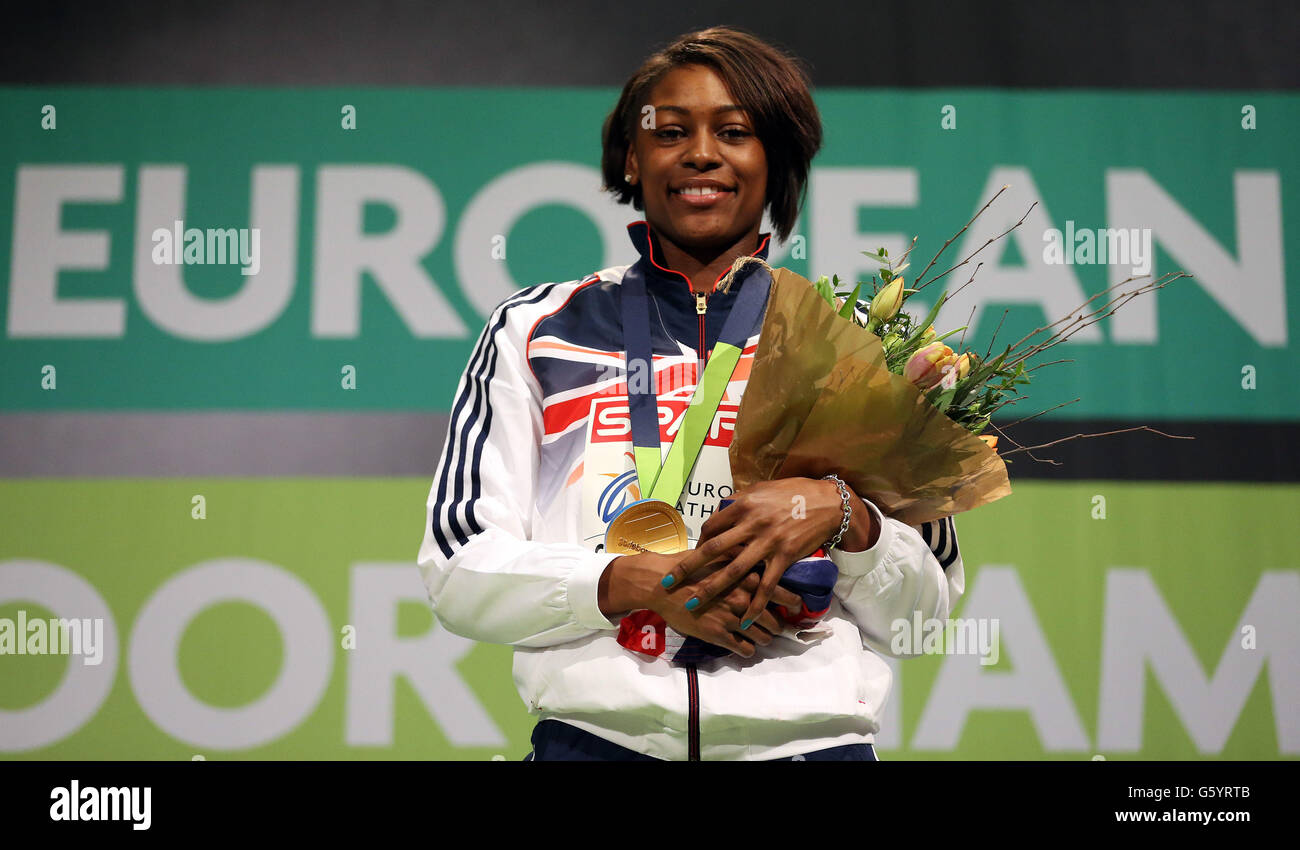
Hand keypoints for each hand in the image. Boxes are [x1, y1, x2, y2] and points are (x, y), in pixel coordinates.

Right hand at [600, 550, 803, 657]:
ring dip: (766, 639)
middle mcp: (743, 597)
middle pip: (775, 619)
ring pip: (762, 636)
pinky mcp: (718, 634)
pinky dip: (748, 650)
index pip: (779, 591)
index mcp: (745, 575)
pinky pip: (744, 648)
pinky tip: (746, 647)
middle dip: (780, 625)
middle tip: (782, 627)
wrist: (662, 584)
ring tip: (765, 638)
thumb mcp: (719, 551)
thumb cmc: (689, 566)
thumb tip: (758, 550)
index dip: (792, 601)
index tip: (796, 606)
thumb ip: (741, 553)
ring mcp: (731, 617)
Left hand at [658, 477, 871, 628]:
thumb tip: (722, 508)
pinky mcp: (784, 557)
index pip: (711, 528)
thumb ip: (740, 501)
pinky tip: (745, 620)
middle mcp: (751, 524)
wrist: (828, 502)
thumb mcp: (762, 489)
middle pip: (712, 550)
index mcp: (743, 505)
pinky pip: (766, 586)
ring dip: (710, 590)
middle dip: (688, 568)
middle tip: (668, 582)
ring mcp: (767, 542)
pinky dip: (755, 605)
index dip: (699, 543)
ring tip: (692, 604)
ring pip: (733, 571)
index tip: (692, 555)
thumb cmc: (793, 492)